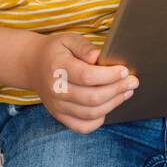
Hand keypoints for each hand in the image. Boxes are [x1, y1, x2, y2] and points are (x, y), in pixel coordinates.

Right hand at [23, 32, 138, 133]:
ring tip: (126, 92)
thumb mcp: (69, 40)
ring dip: (113, 104)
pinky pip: (81, 127)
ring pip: (90, 113)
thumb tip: (99, 57)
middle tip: (133, 82)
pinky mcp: (59, 116)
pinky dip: (98, 121)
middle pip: (92, 97)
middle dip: (117, 90)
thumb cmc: (56, 50)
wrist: (32, 65)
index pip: (88, 76)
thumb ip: (84, 47)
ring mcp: (57, 106)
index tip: (125, 70)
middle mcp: (55, 90)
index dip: (110, 75)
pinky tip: (108, 107)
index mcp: (58, 68)